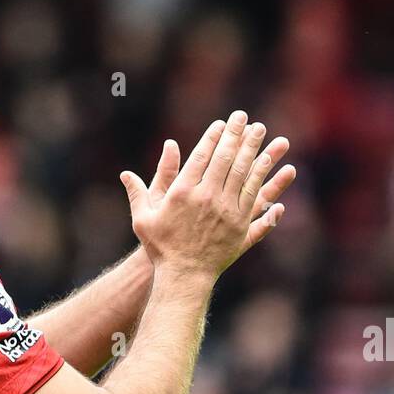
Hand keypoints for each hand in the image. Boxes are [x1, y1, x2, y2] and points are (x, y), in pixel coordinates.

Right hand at [122, 112, 295, 281]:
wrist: (184, 276)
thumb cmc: (161, 248)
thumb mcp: (143, 219)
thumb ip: (137, 193)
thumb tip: (125, 174)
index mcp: (182, 193)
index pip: (201, 156)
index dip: (213, 137)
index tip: (221, 124)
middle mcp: (206, 197)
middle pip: (225, 158)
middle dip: (235, 135)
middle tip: (243, 117)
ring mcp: (225, 210)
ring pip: (243, 172)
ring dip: (252, 148)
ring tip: (259, 131)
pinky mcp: (239, 223)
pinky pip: (254, 194)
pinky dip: (262, 175)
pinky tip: (267, 161)